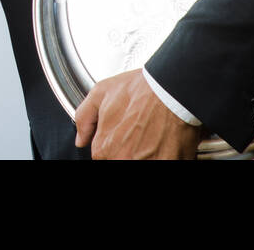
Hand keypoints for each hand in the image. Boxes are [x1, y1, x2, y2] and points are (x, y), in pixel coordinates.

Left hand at [74, 68, 206, 159]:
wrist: (173, 89)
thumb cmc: (141, 89)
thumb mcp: (100, 93)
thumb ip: (84, 119)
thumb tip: (80, 139)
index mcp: (104, 148)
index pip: (102, 157)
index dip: (114, 145)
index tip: (124, 135)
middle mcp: (122, 159)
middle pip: (120, 160)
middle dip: (129, 150)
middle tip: (139, 135)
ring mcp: (146, 164)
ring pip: (139, 162)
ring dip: (145, 155)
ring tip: (152, 139)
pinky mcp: (168, 163)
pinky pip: (162, 162)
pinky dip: (163, 155)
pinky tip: (164, 143)